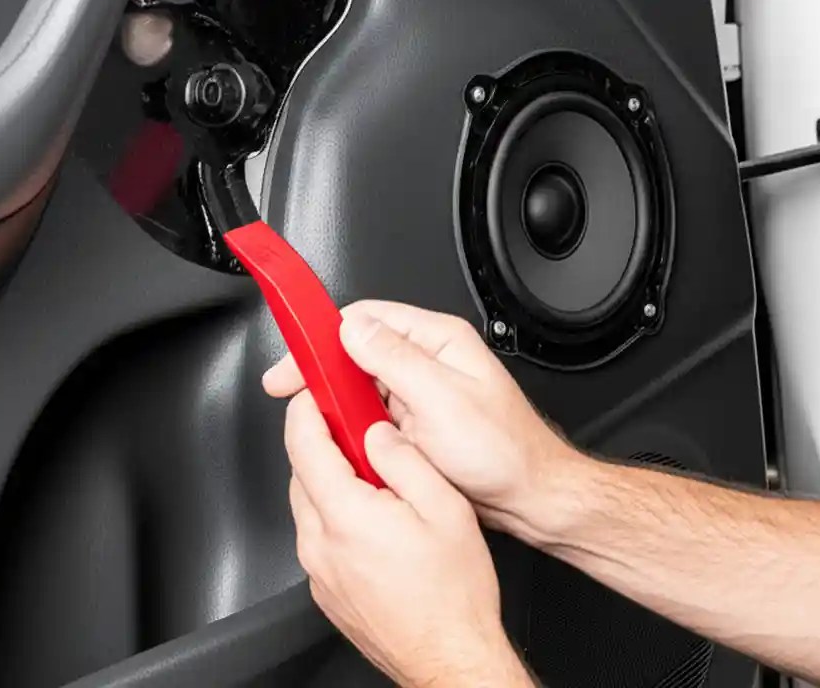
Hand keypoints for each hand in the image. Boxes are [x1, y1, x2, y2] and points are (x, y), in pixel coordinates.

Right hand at [264, 300, 584, 540]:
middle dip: (321, 373)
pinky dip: (352, 427)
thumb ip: (395, 360)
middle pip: (357, 352)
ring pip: (360, 387)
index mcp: (439, 340)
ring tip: (317, 422)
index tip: (294, 365)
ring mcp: (421, 392)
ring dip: (337, 403)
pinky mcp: (416, 422)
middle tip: (290, 394)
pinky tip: (346, 442)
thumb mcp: (443, 400)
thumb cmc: (505, 452)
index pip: (365, 320)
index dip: (322, 340)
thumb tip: (352, 330)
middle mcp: (429, 361)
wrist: (529, 498)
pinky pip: (371, 417)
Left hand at [284, 390, 533, 687]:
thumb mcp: (444, 508)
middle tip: (358, 429)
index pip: (303, 444)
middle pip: (301, 472)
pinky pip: (318, 538)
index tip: (316, 393)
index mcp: (345, 515)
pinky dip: (335, 517)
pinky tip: (375, 521)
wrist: (450, 658)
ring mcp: (318, 571)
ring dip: (330, 481)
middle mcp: (320, 544)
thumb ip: (405, 460)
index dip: (306, 409)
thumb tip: (378, 433)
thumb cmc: (453, 596)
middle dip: (323, 443)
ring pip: (309, 505)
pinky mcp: (325, 591)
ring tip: (376, 479)